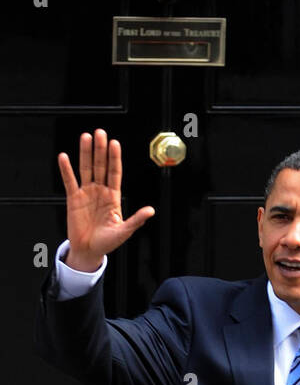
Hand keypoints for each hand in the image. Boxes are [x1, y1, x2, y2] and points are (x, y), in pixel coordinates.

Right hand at [57, 129, 154, 271]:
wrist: (89, 251)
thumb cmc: (107, 242)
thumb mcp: (124, 232)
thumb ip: (136, 220)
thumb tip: (150, 211)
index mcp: (113, 197)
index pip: (115, 173)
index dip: (115, 158)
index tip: (114, 144)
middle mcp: (100, 191)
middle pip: (100, 166)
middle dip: (100, 150)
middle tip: (100, 133)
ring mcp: (87, 193)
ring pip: (86, 168)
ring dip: (85, 153)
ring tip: (85, 137)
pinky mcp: (73, 198)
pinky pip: (70, 181)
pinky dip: (66, 169)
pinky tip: (64, 157)